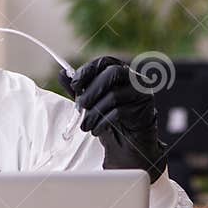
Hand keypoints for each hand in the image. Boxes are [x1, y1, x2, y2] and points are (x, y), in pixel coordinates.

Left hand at [59, 56, 166, 183]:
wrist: (128, 145)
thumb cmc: (110, 120)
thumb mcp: (92, 104)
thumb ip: (79, 89)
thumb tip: (62, 74)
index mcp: (120, 72)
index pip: (104, 62)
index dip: (87, 70)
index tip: (74, 84)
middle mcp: (134, 79)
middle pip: (112, 73)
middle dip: (92, 90)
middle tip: (80, 106)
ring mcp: (141, 93)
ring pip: (114, 95)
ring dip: (94, 112)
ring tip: (85, 125)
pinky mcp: (145, 110)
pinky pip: (120, 112)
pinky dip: (103, 122)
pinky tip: (96, 130)